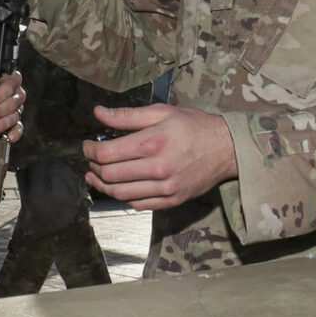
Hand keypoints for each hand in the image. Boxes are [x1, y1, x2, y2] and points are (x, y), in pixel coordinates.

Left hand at [0, 70, 25, 140]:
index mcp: (8, 80)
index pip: (10, 84)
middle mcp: (16, 93)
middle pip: (13, 102)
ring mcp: (17, 108)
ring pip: (15, 115)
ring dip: (1, 123)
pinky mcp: (16, 122)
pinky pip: (19, 127)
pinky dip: (15, 132)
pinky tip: (9, 137)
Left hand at [83, 103, 239, 211]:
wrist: (227, 149)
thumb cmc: (195, 126)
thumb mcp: (163, 112)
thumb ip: (127, 116)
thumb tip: (98, 113)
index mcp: (153, 142)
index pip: (107, 153)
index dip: (90, 150)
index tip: (88, 145)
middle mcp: (157, 168)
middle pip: (110, 175)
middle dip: (94, 166)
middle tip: (93, 159)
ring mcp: (165, 188)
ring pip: (120, 194)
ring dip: (102, 185)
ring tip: (97, 175)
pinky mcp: (171, 201)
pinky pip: (137, 204)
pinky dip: (123, 196)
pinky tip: (119, 186)